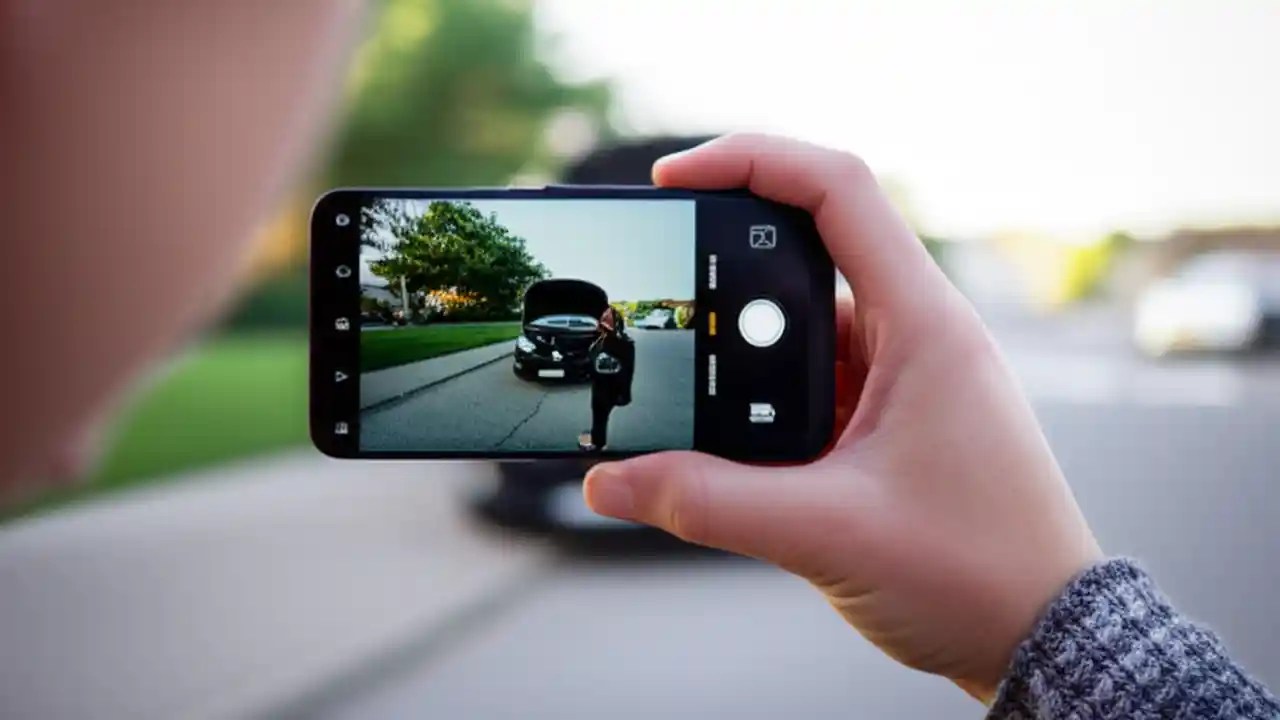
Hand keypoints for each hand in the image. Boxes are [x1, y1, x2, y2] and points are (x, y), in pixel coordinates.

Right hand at [582, 134, 1102, 702]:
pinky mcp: (889, 415)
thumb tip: (614, 481)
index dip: (751, 160)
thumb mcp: (827, 533)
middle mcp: (918, 334)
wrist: (1039, 634)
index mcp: (925, 327)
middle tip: (664, 295)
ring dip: (746, 345)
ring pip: (805, 322)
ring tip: (693, 382)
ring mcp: (905, 374)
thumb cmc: (980, 574)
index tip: (676, 177)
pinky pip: (814, 376)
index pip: (840, 190)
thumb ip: (709, 504)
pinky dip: (763, 393)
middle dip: (728, 267)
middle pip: (810, 249)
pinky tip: (731, 432)